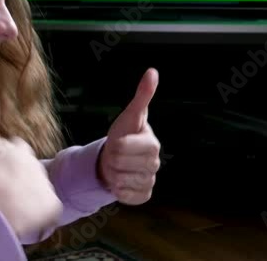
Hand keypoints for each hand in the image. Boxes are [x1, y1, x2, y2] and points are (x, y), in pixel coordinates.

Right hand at [0, 82, 62, 236]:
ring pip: (34, 194)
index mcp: (20, 149)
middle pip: (25, 174)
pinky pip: (46, 214)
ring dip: (24, 201)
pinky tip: (22, 222)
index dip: (4, 162)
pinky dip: (38, 219)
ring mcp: (46, 187)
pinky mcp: (53, 208)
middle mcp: (37, 165)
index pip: (15, 152)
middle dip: (15, 182)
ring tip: (7, 210)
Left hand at [98, 68, 161, 204]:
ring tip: (117, 167)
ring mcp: (150, 180)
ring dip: (112, 174)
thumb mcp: (130, 114)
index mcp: (152, 144)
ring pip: (120, 180)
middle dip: (111, 159)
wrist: (118, 156)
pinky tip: (120, 181)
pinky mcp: (144, 195)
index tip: (117, 140)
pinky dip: (118, 190)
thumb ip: (142, 95)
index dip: (113, 144)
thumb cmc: (124, 133)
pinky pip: (125, 196)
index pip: (121, 146)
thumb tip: (152, 71)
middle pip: (118, 163)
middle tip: (115, 155)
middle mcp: (155, 164)